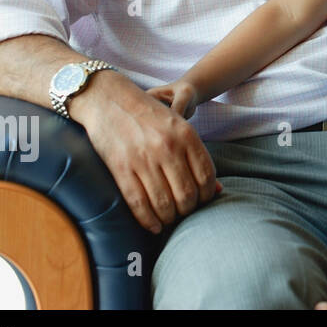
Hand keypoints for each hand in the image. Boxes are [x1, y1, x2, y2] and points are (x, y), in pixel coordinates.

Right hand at [69, 71, 220, 233]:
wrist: (110, 100)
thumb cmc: (148, 116)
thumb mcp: (179, 127)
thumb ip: (196, 156)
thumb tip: (216, 189)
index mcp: (186, 135)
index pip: (206, 176)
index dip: (207, 194)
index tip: (202, 200)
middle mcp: (167, 147)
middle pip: (187, 194)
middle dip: (188, 209)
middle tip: (184, 211)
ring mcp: (143, 159)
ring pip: (164, 204)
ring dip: (169, 218)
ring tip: (169, 219)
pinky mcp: (120, 168)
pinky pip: (138, 204)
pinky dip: (148, 221)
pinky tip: (154, 226)